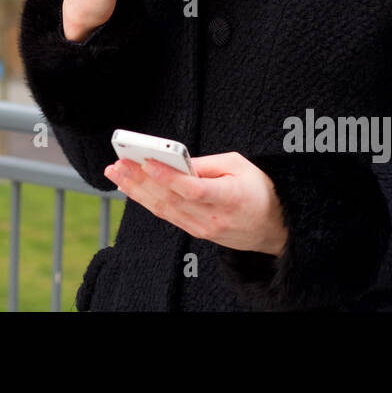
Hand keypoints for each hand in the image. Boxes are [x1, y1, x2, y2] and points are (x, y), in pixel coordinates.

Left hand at [104, 152, 288, 256]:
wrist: (274, 227)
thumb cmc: (259, 190)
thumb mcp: (239, 165)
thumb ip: (207, 164)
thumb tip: (176, 160)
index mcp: (229, 197)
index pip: (192, 189)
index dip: (167, 176)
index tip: (146, 162)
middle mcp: (213, 217)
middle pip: (170, 199)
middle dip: (140, 180)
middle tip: (118, 164)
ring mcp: (204, 229)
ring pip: (163, 209)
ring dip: (137, 191)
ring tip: (117, 174)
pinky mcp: (198, 232)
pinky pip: (168, 216)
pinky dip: (148, 201)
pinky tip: (133, 188)